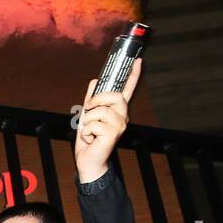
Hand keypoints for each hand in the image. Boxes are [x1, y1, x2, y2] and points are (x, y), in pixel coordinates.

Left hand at [74, 58, 140, 182]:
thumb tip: (95, 81)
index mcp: (117, 110)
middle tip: (88, 110)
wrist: (88, 161)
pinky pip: (93, 123)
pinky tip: (91, 139)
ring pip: (100, 110)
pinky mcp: (113, 134)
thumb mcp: (87, 115)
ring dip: (87, 120)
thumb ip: (92, 99)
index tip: (137, 60)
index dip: (133, 75)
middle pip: (114, 95)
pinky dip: (86, 131)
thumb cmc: (89, 139)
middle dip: (96, 100)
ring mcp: (120, 125)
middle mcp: (122, 116)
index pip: (127, 90)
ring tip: (89, 130)